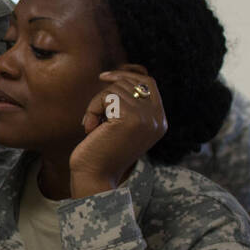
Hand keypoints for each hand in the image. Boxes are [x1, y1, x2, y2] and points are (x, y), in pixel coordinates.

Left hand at [69, 64, 166, 197]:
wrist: (95, 176)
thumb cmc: (101, 150)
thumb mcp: (120, 125)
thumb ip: (127, 104)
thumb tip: (120, 73)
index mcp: (159, 120)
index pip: (149, 83)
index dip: (127, 74)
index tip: (104, 77)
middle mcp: (157, 118)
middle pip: (130, 83)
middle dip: (105, 94)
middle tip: (94, 115)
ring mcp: (147, 118)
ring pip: (115, 89)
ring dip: (96, 105)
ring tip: (93, 126)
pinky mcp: (131, 118)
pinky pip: (107, 97)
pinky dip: (93, 109)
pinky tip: (90, 129)